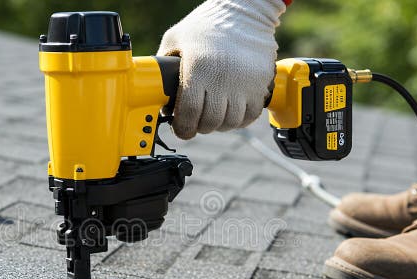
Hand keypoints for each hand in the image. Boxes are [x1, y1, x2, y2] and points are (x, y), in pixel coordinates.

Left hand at [157, 0, 285, 138]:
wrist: (244, 12)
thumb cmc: (206, 25)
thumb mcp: (175, 39)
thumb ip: (163, 66)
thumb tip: (156, 95)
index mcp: (198, 68)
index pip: (189, 113)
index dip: (183, 128)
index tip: (181, 129)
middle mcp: (222, 79)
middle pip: (210, 122)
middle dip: (200, 127)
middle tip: (196, 121)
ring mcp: (245, 84)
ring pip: (230, 123)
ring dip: (219, 124)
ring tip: (213, 115)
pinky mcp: (261, 85)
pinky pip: (250, 116)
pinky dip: (239, 119)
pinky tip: (231, 111)